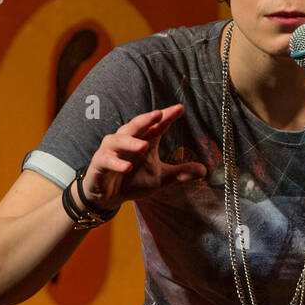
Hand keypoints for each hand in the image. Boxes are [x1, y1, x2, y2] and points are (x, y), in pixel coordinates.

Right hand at [81, 104, 206, 210]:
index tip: (180, 108)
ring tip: (144, 145)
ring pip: (119, 140)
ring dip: (131, 142)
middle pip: (136, 126)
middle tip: (158, 114)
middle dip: (146, 119)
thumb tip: (204, 170)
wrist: (109, 196)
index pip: (157, 126)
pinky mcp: (100, 163)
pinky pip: (107, 160)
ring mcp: (111, 150)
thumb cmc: (133, 180)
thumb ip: (180, 173)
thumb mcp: (160, 178)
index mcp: (143, 140)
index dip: (167, 116)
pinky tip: (127, 167)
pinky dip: (117, 163)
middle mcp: (127, 140)